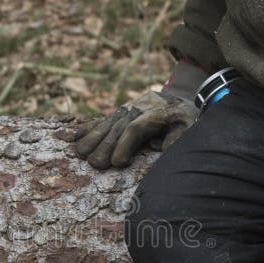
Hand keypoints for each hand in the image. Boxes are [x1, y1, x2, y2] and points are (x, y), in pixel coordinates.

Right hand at [74, 61, 206, 168]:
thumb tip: (165, 147)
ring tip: (81, 153)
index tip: (118, 163)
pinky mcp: (117, 114)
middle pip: (116, 128)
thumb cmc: (183, 117)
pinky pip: (100, 120)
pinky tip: (75, 138)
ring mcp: (124, 110)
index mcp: (153, 114)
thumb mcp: (188, 124)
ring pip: (105, 124)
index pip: (135, 129)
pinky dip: (87, 128)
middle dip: (104, 146)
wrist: (176, 98)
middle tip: (95, 164)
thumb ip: (179, 135)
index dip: (125, 145)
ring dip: (92, 139)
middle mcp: (135, 110)